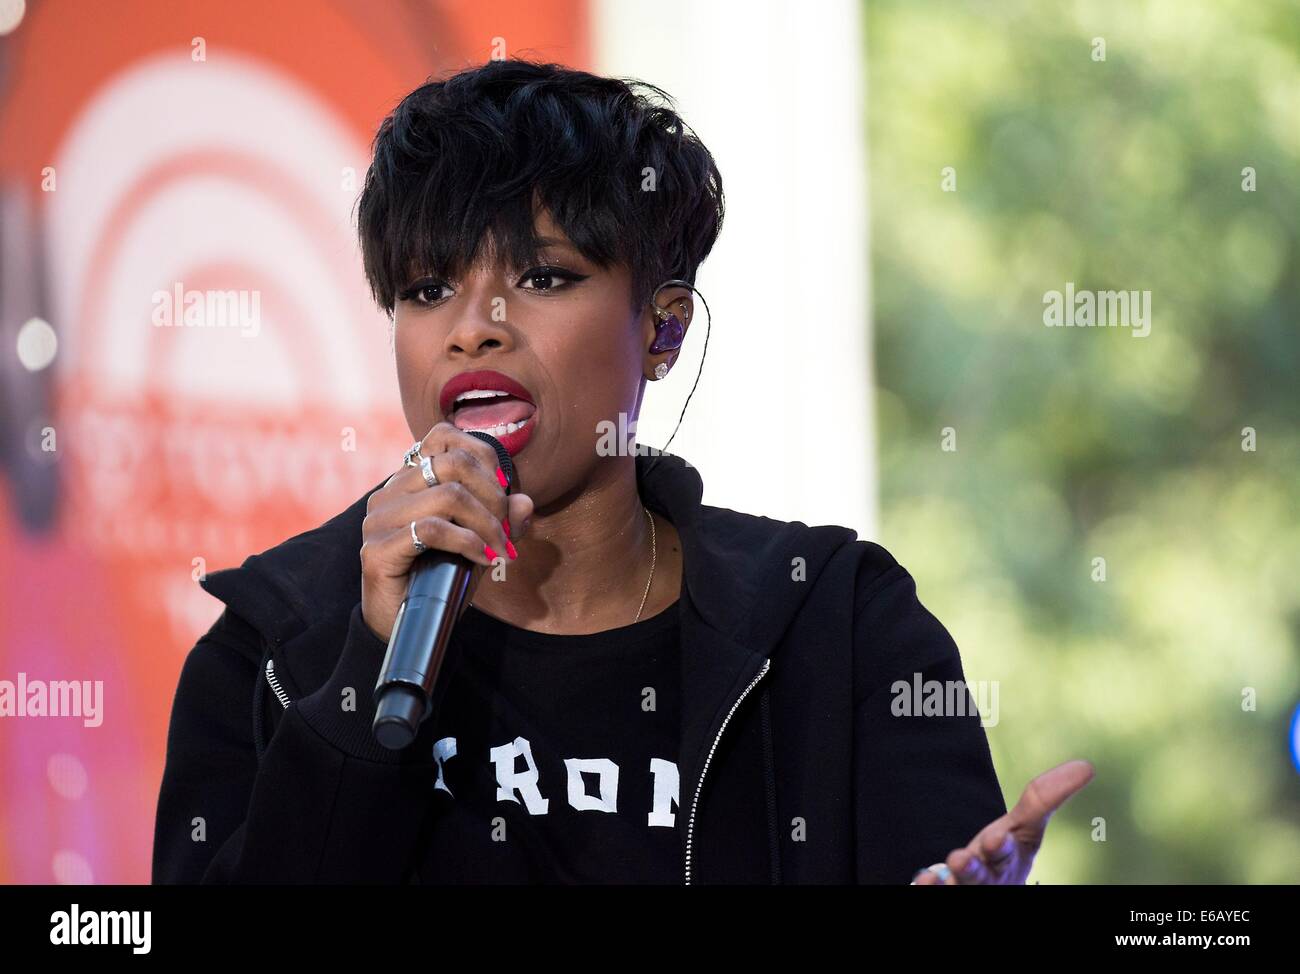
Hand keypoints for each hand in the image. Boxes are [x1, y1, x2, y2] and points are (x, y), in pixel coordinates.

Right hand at [360, 422, 534, 641]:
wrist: (405, 627)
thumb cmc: (441, 579)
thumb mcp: (480, 544)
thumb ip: (502, 521)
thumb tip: (525, 502)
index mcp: (409, 481)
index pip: (443, 437)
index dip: (483, 456)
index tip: (504, 491)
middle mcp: (389, 492)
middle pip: (453, 463)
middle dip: (493, 495)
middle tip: (507, 530)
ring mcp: (379, 519)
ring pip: (447, 495)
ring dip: (487, 524)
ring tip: (499, 550)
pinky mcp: (377, 548)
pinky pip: (432, 529)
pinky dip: (468, 542)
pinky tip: (482, 559)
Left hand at [910, 759, 1094, 884]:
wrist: (989, 892)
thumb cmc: (1004, 859)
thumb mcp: (1022, 829)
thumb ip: (1042, 799)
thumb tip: (1087, 766)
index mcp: (1007, 859)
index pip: (1007, 851)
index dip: (1000, 846)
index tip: (996, 838)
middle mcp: (988, 877)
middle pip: (981, 875)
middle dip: (974, 868)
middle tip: (961, 857)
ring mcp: (966, 886)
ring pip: (959, 884)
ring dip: (953, 875)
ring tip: (949, 862)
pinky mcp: (943, 890)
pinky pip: (934, 891)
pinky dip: (929, 886)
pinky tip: (923, 880)